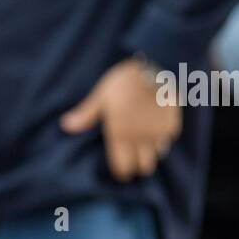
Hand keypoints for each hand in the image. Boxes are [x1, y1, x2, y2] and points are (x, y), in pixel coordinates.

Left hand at [60, 58, 180, 180]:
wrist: (156, 66)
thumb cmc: (124, 81)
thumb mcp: (101, 96)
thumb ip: (86, 115)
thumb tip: (65, 126)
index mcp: (120, 135)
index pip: (122, 167)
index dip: (121, 172)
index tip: (120, 172)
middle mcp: (140, 139)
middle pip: (143, 167)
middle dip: (138, 166)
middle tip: (133, 160)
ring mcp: (158, 133)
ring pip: (158, 154)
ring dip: (151, 152)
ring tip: (145, 146)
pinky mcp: (172, 124)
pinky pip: (168, 139)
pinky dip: (163, 137)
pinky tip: (157, 129)